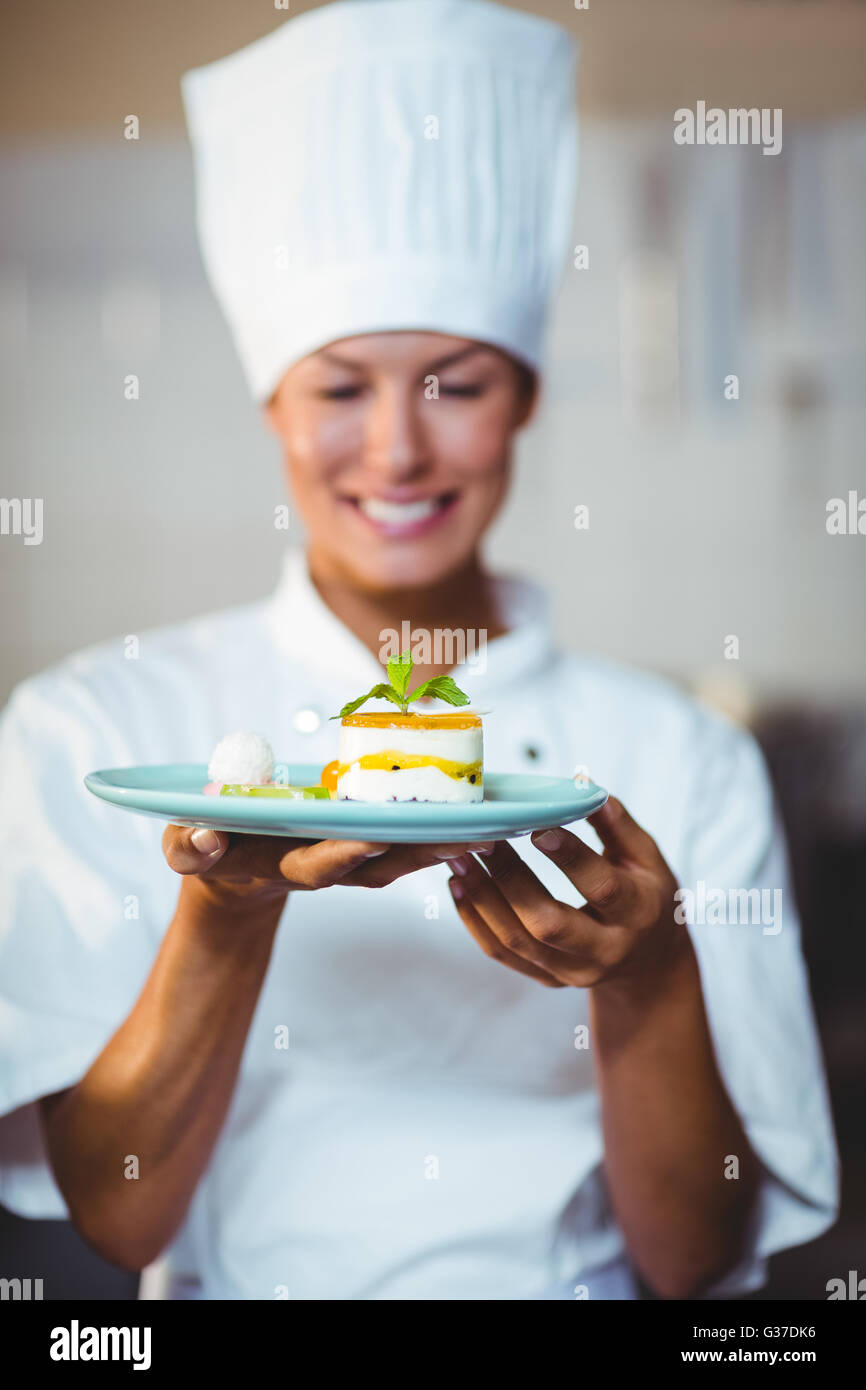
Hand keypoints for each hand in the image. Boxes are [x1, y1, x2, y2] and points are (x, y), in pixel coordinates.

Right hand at [162, 825, 494, 915]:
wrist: (233, 871)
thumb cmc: (209, 853)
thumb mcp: (185, 850)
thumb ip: (189, 847)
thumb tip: (204, 838)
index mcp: (285, 865)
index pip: (320, 865)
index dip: (344, 854)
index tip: (372, 840)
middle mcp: (326, 865)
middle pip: (380, 865)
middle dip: (419, 852)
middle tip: (463, 837)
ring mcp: (348, 859)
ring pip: (402, 855)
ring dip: (441, 844)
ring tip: (486, 828)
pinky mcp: (363, 845)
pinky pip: (405, 839)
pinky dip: (437, 830)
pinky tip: (474, 814)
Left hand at [445, 797, 685, 989]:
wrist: (648, 964)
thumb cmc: (646, 897)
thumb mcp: (646, 858)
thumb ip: (617, 825)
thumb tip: (585, 787)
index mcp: (637, 913)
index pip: (602, 887)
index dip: (570, 857)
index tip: (537, 827)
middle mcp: (604, 951)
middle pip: (549, 923)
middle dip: (510, 879)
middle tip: (483, 839)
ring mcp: (572, 971)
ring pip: (517, 941)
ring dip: (482, 898)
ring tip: (458, 858)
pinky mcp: (547, 978)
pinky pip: (502, 953)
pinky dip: (475, 920)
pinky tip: (459, 886)